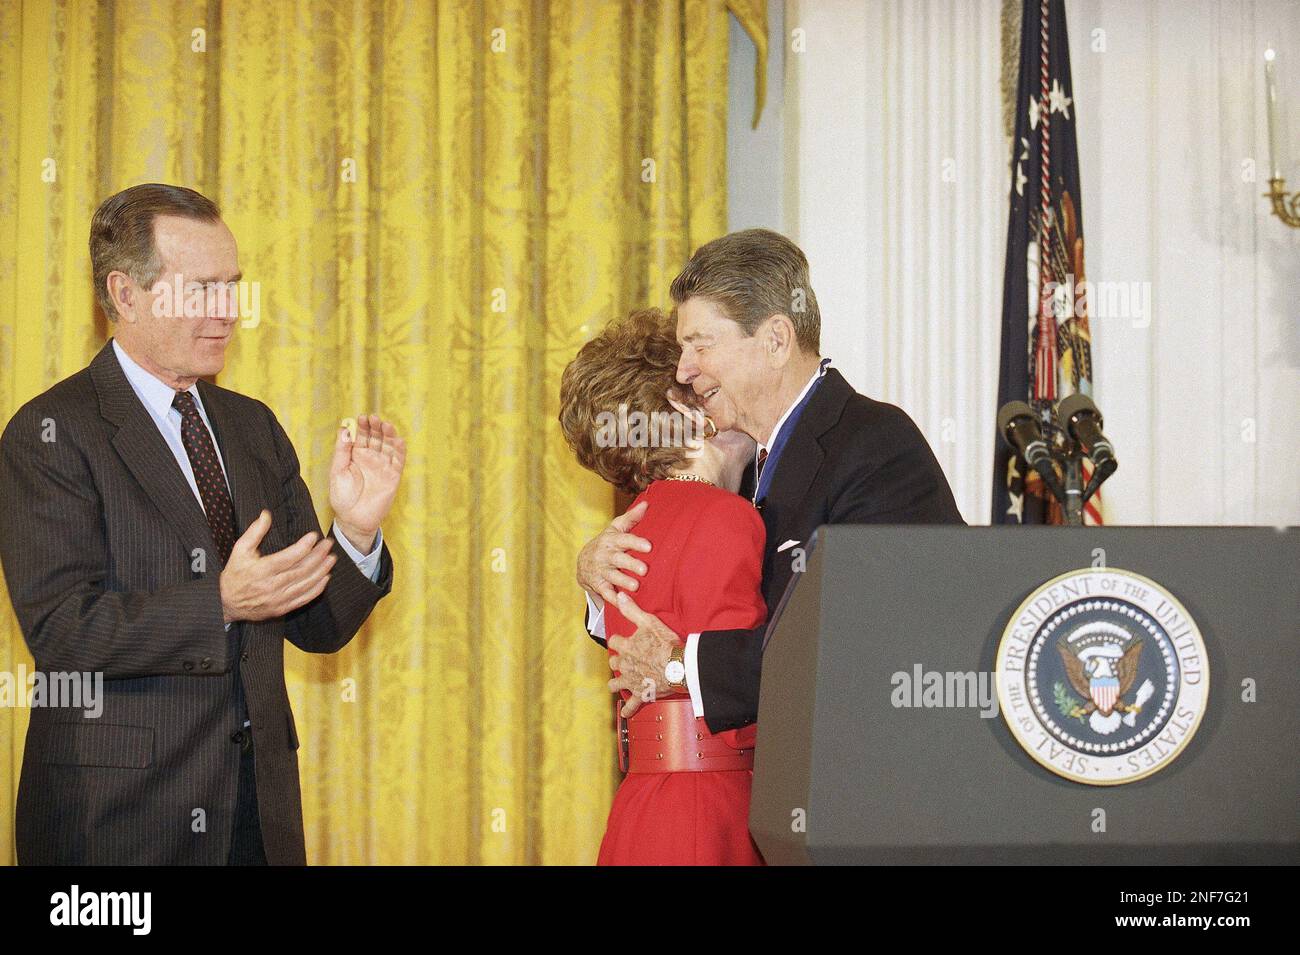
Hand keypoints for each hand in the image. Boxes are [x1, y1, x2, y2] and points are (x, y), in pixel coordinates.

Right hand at [219, 510, 336, 622]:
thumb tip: (266, 514)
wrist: (227, 603)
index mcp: (261, 570)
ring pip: (305, 584)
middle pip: (301, 570)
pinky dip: (317, 588)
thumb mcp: (240, 550)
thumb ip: (254, 532)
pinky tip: (325, 578)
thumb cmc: (234, 574)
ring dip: (321, 571)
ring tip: (331, 558)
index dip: (303, 547)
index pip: (288, 558)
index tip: (314, 536)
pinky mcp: (282, 608)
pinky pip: (304, 599)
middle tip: (328, 544)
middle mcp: (271, 586)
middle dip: (318, 556)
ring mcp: (278, 599)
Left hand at [330, 414, 405, 551]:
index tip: (361, 418)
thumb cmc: (342, 497)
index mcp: (356, 455)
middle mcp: (371, 458)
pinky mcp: (393, 476)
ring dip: (389, 435)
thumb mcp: (337, 471)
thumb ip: (341, 451)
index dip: (362, 426)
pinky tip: (399, 441)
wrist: (353, 519)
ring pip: (389, 446)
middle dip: (376, 427)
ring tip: (386, 425)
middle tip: (374, 418)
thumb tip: (344, 430)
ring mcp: (383, 466)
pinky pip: (399, 461)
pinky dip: (400, 451)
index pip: (361, 435)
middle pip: (376, 437)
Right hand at [577, 500, 651, 605]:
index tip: (649, 547)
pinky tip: (622, 604)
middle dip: (631, 564)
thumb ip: (631, 518)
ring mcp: (601, 570)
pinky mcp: (598, 585)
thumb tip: (647, 503)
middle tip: (644, 570)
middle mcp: (605, 555)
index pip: (624, 540)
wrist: (583, 561)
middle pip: (618, 559)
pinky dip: (613, 599)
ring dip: (623, 582)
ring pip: (612, 576)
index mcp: (611, 540)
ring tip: (635, 586)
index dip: (636, 543)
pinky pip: (605, 593)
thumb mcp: (615, 529)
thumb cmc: (607, 543)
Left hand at [607, 591, 680, 716]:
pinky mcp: (641, 694)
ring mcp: (632, 680)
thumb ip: (632, 610)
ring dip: (618, 682)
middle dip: (618, 661)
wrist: (679, 666)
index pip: (614, 641)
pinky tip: (625, 712)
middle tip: (625, 661)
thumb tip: (619, 596)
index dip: (619, 640)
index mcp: (626, 647)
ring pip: (616, 683)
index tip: (623, 640)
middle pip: (614, 662)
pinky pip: (631, 705)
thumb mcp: (649, 622)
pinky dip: (628, 709)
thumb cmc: (666, 644)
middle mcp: (626, 664)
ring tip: (621, 682)